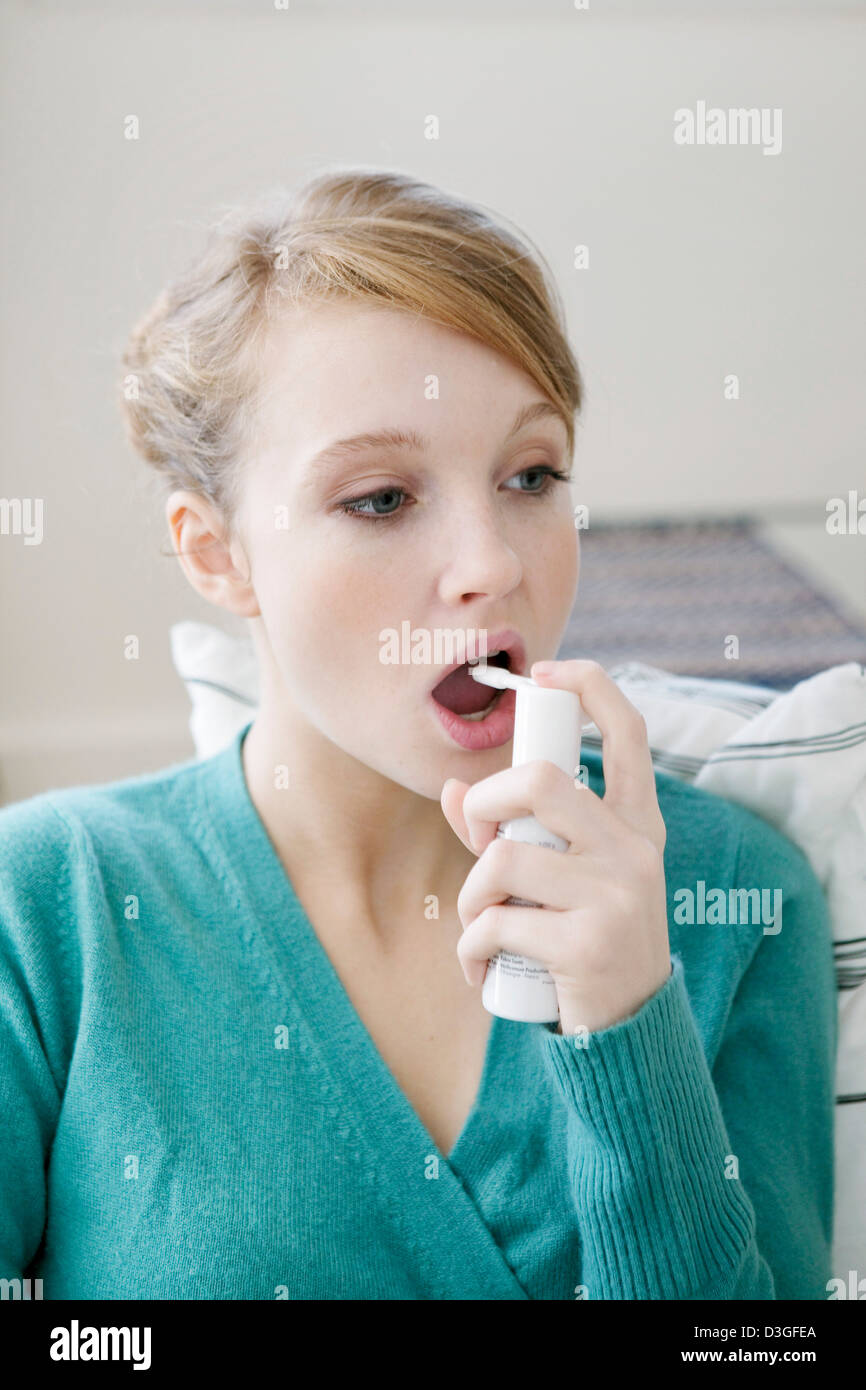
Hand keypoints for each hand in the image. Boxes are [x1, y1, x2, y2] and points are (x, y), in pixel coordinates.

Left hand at [440, 659, 671, 1033]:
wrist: (626, 1032)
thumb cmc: (583, 942)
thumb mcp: (562, 882)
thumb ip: (509, 835)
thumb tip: (450, 788)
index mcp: (635, 825)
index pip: (629, 731)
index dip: (589, 685)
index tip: (546, 671)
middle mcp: (635, 850)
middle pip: (541, 781)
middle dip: (486, 805)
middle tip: (480, 842)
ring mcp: (617, 895)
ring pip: (505, 858)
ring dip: (471, 897)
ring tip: (479, 928)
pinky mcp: (589, 943)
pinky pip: (495, 922)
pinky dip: (470, 948)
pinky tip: (481, 970)